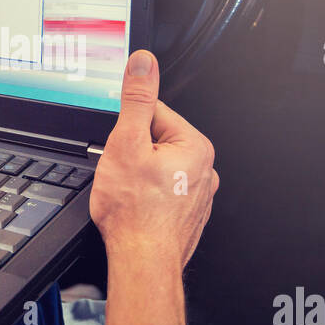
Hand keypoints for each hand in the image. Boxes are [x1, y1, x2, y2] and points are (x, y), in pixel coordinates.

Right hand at [89, 50, 218, 278]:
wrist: (142, 262)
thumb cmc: (135, 212)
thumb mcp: (127, 143)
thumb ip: (136, 99)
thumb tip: (144, 63)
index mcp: (195, 146)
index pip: (155, 114)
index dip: (128, 128)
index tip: (120, 146)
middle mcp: (204, 170)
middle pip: (156, 142)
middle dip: (133, 154)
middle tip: (122, 173)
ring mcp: (198, 195)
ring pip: (157, 169)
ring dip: (138, 176)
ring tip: (128, 194)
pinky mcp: (187, 215)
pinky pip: (162, 194)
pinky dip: (146, 198)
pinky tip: (136, 209)